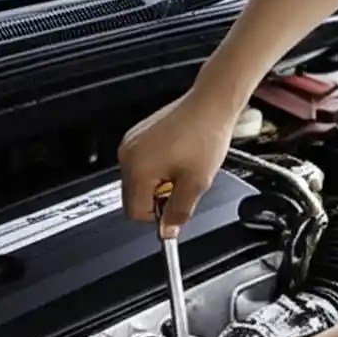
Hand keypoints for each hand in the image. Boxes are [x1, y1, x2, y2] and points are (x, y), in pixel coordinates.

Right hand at [119, 89, 236, 237]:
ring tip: (181, 168)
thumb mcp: (196, 184)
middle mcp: (128, 155)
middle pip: (134, 198)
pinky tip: (176, 158)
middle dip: (158, 198)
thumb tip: (168, 230)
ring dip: (158, 183)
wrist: (209, 105)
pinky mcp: (137, 136)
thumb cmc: (204, 136)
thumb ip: (179, 212)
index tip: (175, 208)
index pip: (136, 212)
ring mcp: (130, 143)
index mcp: (138, 169)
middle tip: (182, 185)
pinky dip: (156, 169)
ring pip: (138, 182)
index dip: (158, 216)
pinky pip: (140, 164)